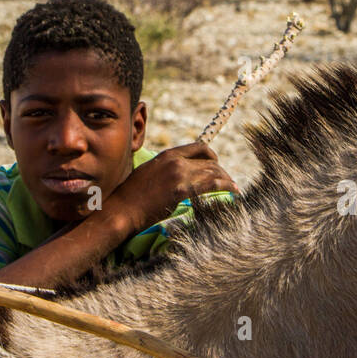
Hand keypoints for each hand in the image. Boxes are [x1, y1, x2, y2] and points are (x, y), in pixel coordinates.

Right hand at [106, 140, 236, 234]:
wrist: (122, 209)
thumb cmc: (131, 196)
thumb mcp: (147, 172)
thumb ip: (164, 168)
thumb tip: (176, 174)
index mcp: (167, 155)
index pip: (199, 148)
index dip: (212, 156)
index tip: (216, 164)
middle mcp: (175, 161)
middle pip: (209, 161)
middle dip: (221, 171)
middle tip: (227, 181)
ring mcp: (179, 175)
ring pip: (214, 172)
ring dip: (227, 180)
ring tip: (234, 188)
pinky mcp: (183, 190)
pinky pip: (213, 185)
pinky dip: (227, 187)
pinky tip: (234, 192)